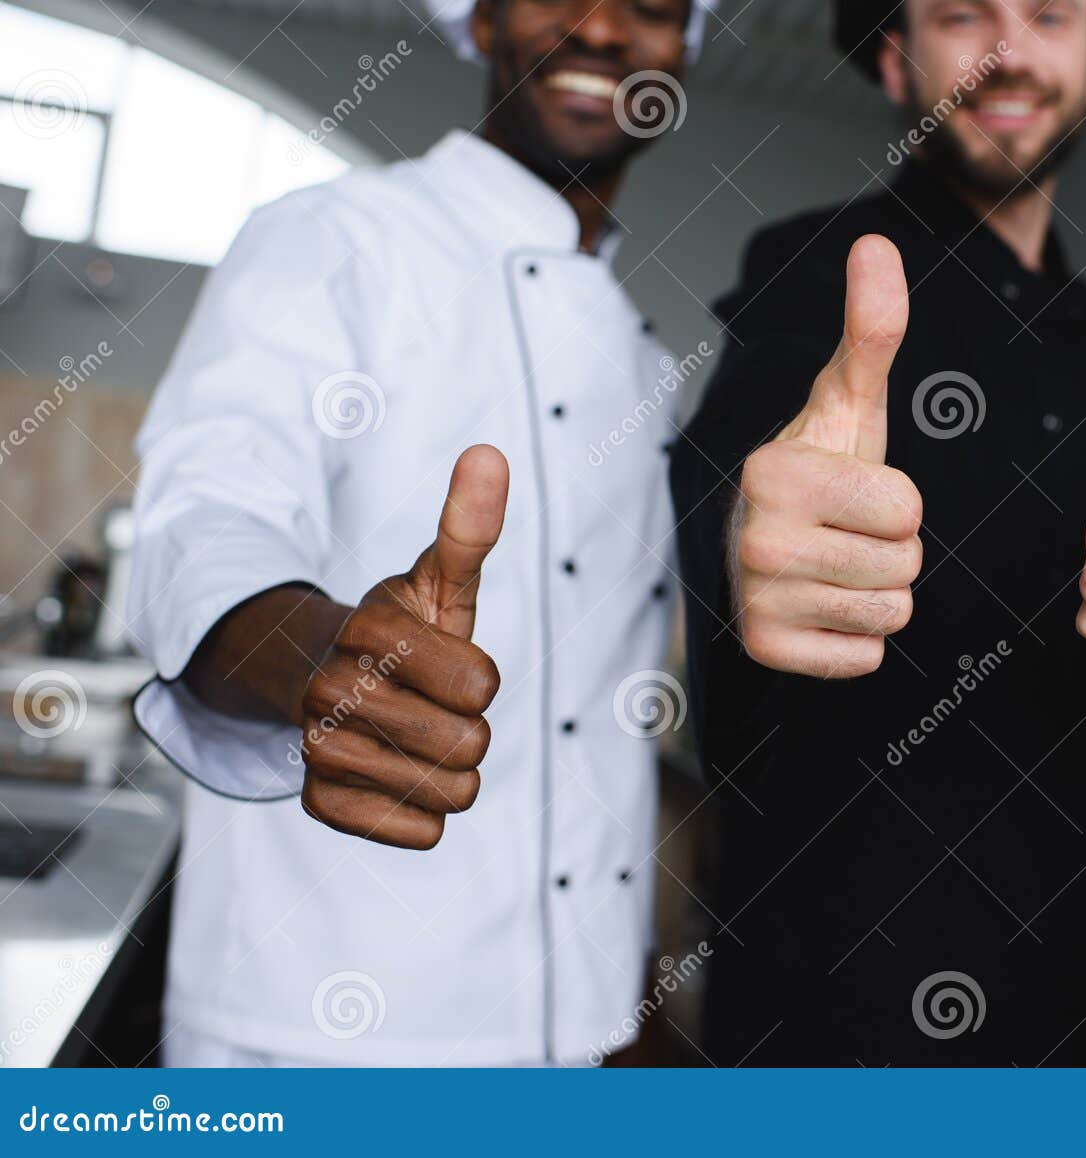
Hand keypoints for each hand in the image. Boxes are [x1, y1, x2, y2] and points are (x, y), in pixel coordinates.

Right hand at [300, 445, 508, 848]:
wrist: (316, 679)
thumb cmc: (396, 633)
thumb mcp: (435, 581)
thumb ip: (467, 529)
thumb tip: (489, 453)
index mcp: (369, 631)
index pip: (482, 686)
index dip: (480, 679)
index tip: (447, 665)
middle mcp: (333, 690)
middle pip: (471, 746)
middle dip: (471, 730)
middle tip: (434, 707)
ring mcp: (319, 750)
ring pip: (451, 794)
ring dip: (450, 772)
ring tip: (414, 738)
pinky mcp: (320, 803)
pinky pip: (420, 834)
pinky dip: (423, 813)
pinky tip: (395, 775)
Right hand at [732, 234, 923, 678]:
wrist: (759, 543)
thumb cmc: (820, 469)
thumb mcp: (850, 402)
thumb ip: (871, 330)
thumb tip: (877, 244)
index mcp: (776, 472)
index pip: (909, 510)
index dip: (899, 502)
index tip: (856, 492)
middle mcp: (757, 538)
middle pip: (906, 565)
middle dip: (893, 550)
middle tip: (848, 534)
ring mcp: (757, 600)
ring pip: (892, 613)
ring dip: (880, 593)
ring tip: (838, 567)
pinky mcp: (767, 651)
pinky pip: (867, 658)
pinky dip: (856, 638)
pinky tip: (823, 606)